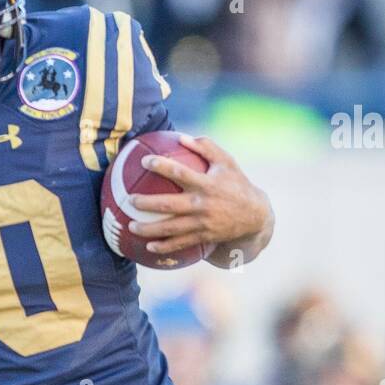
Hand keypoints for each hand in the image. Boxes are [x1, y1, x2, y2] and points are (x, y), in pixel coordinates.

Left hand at [126, 134, 272, 261]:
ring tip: (130, 226)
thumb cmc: (236, 183)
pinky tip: (148, 247)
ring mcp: (202, 223)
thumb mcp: (227, 162)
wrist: (255, 216)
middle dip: (147, 203)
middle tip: (129, 200)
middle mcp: (203, 204)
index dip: (162, 166)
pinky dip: (164, 247)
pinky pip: (180, 244)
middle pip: (169, 205)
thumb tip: (181, 137)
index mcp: (207, 184)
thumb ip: (206, 147)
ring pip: (171, 229)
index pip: (180, 173)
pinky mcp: (203, 237)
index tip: (144, 160)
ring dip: (149, 229)